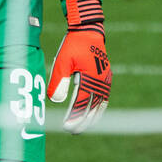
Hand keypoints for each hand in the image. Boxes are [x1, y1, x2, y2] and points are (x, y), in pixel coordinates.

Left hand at [47, 0, 110, 133]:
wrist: (88, 30)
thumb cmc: (74, 45)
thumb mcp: (62, 62)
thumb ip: (58, 81)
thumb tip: (55, 100)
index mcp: (90, 78)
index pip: (81, 103)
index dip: (74, 116)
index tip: (66, 126)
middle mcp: (100, 81)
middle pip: (92, 107)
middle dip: (83, 121)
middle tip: (73, 131)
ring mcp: (105, 79)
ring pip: (100, 104)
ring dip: (92, 117)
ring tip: (83, 127)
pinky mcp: (105, 77)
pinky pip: (104, 97)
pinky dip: (99, 108)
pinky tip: (93, 114)